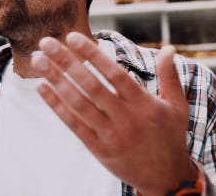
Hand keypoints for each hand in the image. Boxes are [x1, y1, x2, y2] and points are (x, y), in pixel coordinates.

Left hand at [31, 32, 196, 195]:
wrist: (166, 178)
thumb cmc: (170, 137)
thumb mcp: (177, 106)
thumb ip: (170, 76)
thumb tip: (168, 47)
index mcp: (143, 103)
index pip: (114, 73)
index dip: (92, 54)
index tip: (72, 37)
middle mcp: (125, 118)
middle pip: (91, 85)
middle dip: (66, 61)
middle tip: (45, 42)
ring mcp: (111, 134)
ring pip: (79, 103)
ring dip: (56, 80)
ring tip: (38, 61)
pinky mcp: (99, 149)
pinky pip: (74, 124)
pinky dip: (57, 105)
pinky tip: (42, 88)